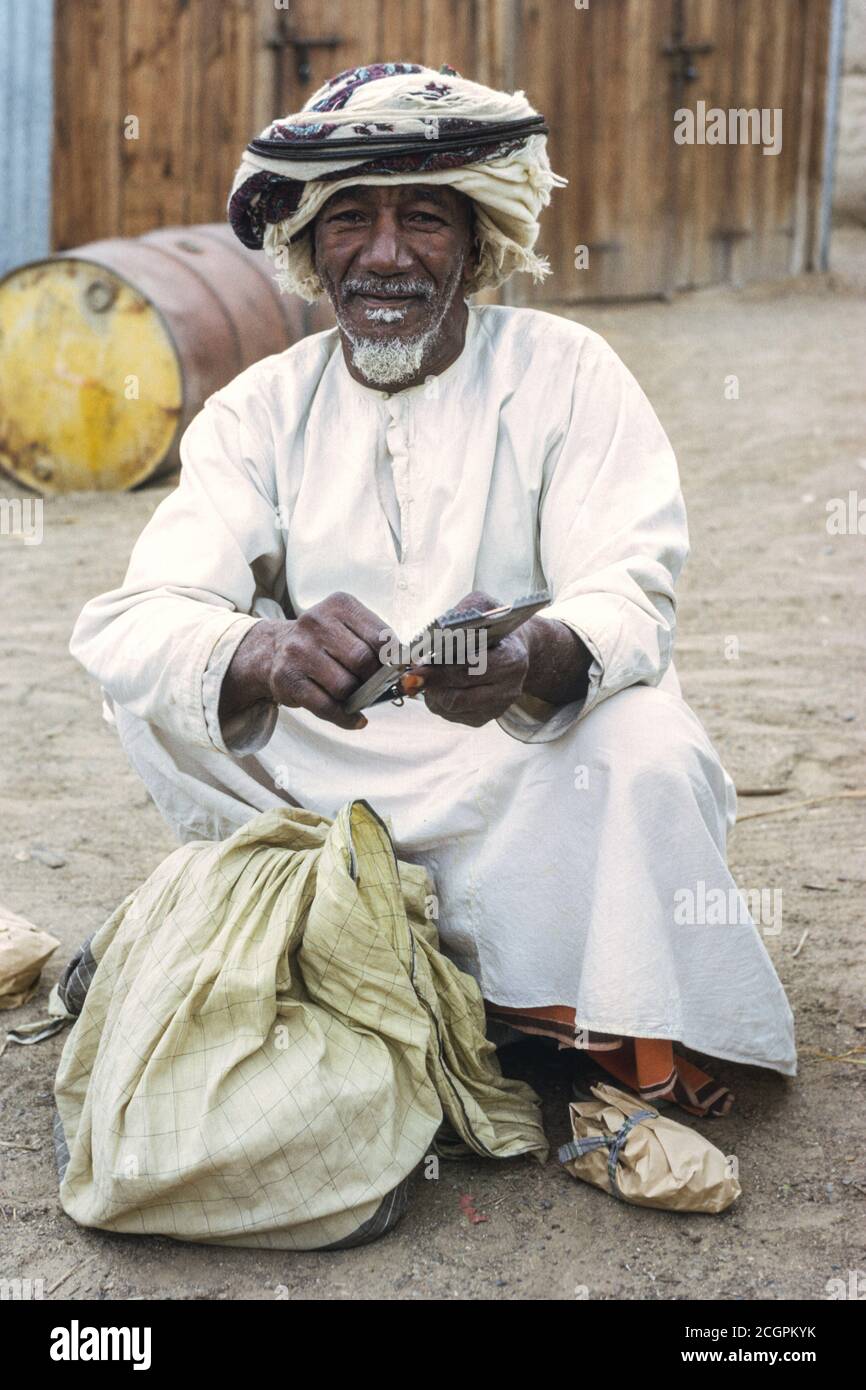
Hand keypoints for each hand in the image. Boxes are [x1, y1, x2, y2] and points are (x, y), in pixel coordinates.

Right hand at [220, 592, 394, 731]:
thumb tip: (412, 668)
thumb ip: (378, 643)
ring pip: (344, 685)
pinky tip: (354, 719)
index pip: (380, 636)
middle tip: (375, 686)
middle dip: (374, 679)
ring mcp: (298, 651)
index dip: (394, 659)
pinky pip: (326, 706)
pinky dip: (346, 717)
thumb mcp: (349, 629)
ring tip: (356, 696)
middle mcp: (315, 622)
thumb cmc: (324, 643)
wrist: (273, 651)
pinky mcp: (288, 678)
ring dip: (357, 697)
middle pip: (362, 660)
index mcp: (339, 605)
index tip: (400, 671)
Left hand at [400, 590, 530, 727]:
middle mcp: (508, 688)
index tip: (415, 665)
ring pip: (451, 707)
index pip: (470, 669)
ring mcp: (497, 707)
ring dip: (432, 693)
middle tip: (409, 674)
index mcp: (511, 659)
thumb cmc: (494, 625)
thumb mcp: (483, 606)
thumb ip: (461, 613)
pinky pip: (452, 715)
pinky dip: (438, 701)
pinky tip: (438, 685)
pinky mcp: (486, 718)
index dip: (439, 669)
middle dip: (430, 682)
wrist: (515, 649)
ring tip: (425, 676)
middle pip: (457, 694)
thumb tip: (435, 631)